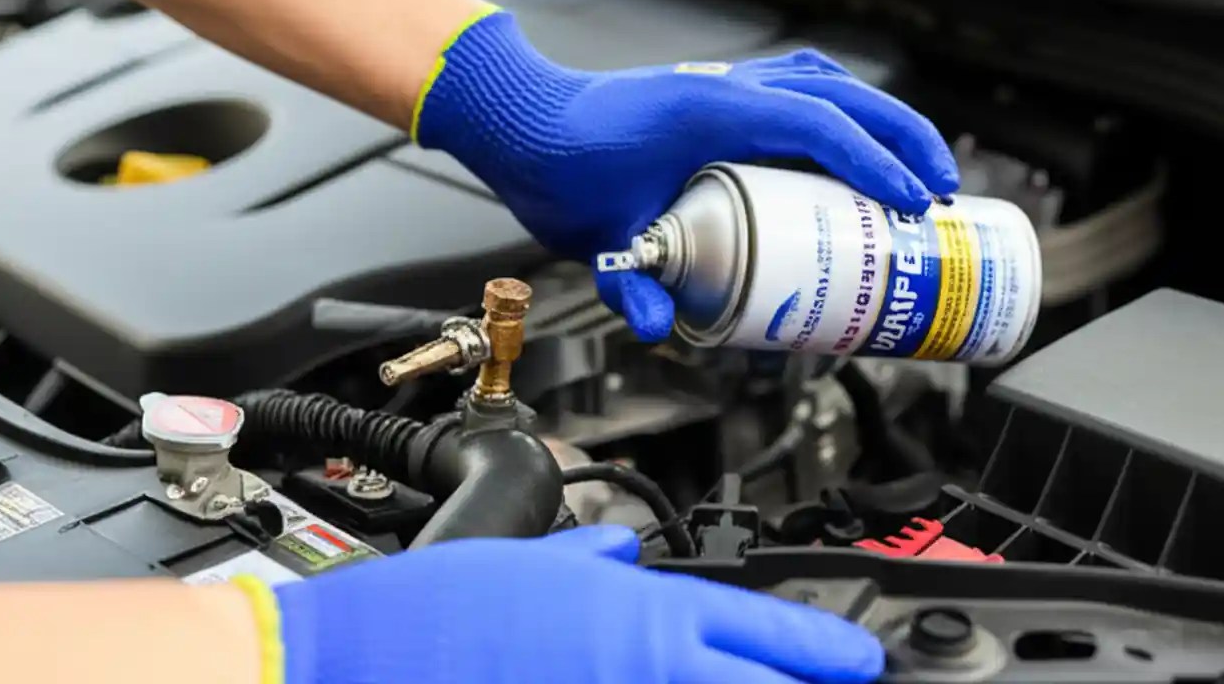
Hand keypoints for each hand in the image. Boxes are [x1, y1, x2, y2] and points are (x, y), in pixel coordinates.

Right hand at [268, 526, 884, 683]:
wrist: (363, 667)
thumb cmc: (436, 613)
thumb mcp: (523, 562)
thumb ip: (589, 559)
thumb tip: (620, 552)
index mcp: (638, 612)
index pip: (758, 624)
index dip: (820, 644)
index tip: (860, 656)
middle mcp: (647, 670)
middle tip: (830, 683)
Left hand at [417, 9, 957, 340]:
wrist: (528, 124)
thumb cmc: (562, 164)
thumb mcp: (598, 236)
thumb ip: (631, 285)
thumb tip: (664, 330)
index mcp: (708, 110)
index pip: (816, 126)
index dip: (874, 164)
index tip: (915, 204)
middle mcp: (728, 86)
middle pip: (844, 94)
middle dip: (904, 140)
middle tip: (943, 193)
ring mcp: (730, 83)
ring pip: (831, 83)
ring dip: (884, 119)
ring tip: (920, 166)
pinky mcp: (727, 93)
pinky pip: (804, 87)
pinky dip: (845, 107)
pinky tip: (862, 142)